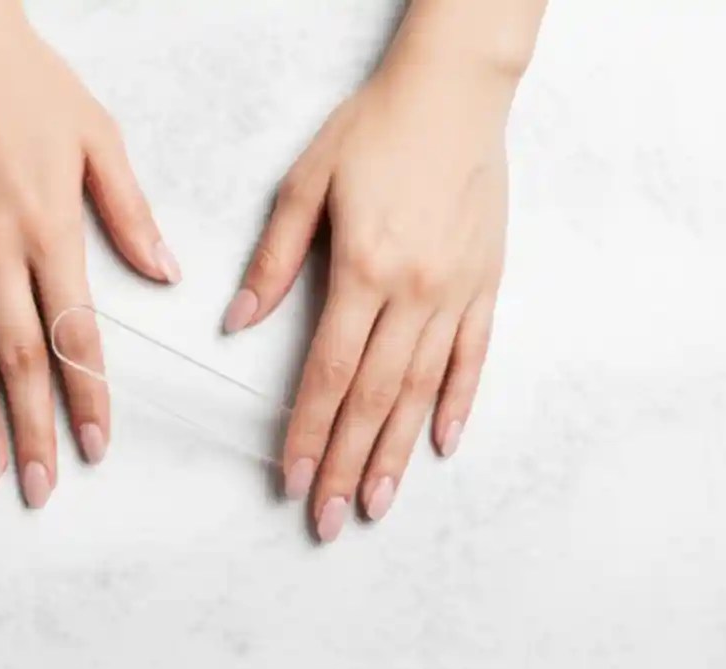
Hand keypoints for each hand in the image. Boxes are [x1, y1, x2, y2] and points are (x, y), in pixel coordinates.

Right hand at [0, 1, 178, 505]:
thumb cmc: (33, 85)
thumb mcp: (100, 140)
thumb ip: (131, 215)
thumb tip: (167, 274)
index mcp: (51, 230)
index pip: (74, 333)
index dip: (88, 395)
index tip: (98, 445)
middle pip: (19, 357)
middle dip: (34, 428)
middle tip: (43, 487)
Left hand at [225, 58, 514, 541]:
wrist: (453, 93)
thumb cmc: (376, 130)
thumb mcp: (307, 183)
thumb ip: (276, 260)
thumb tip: (240, 320)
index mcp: (365, 269)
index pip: (328, 372)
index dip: (306, 430)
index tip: (289, 477)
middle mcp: (414, 291)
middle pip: (374, 396)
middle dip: (345, 463)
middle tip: (328, 518)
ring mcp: (456, 291)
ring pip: (422, 389)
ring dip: (397, 451)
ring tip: (377, 502)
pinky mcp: (485, 283)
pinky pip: (473, 356)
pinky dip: (458, 402)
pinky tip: (442, 444)